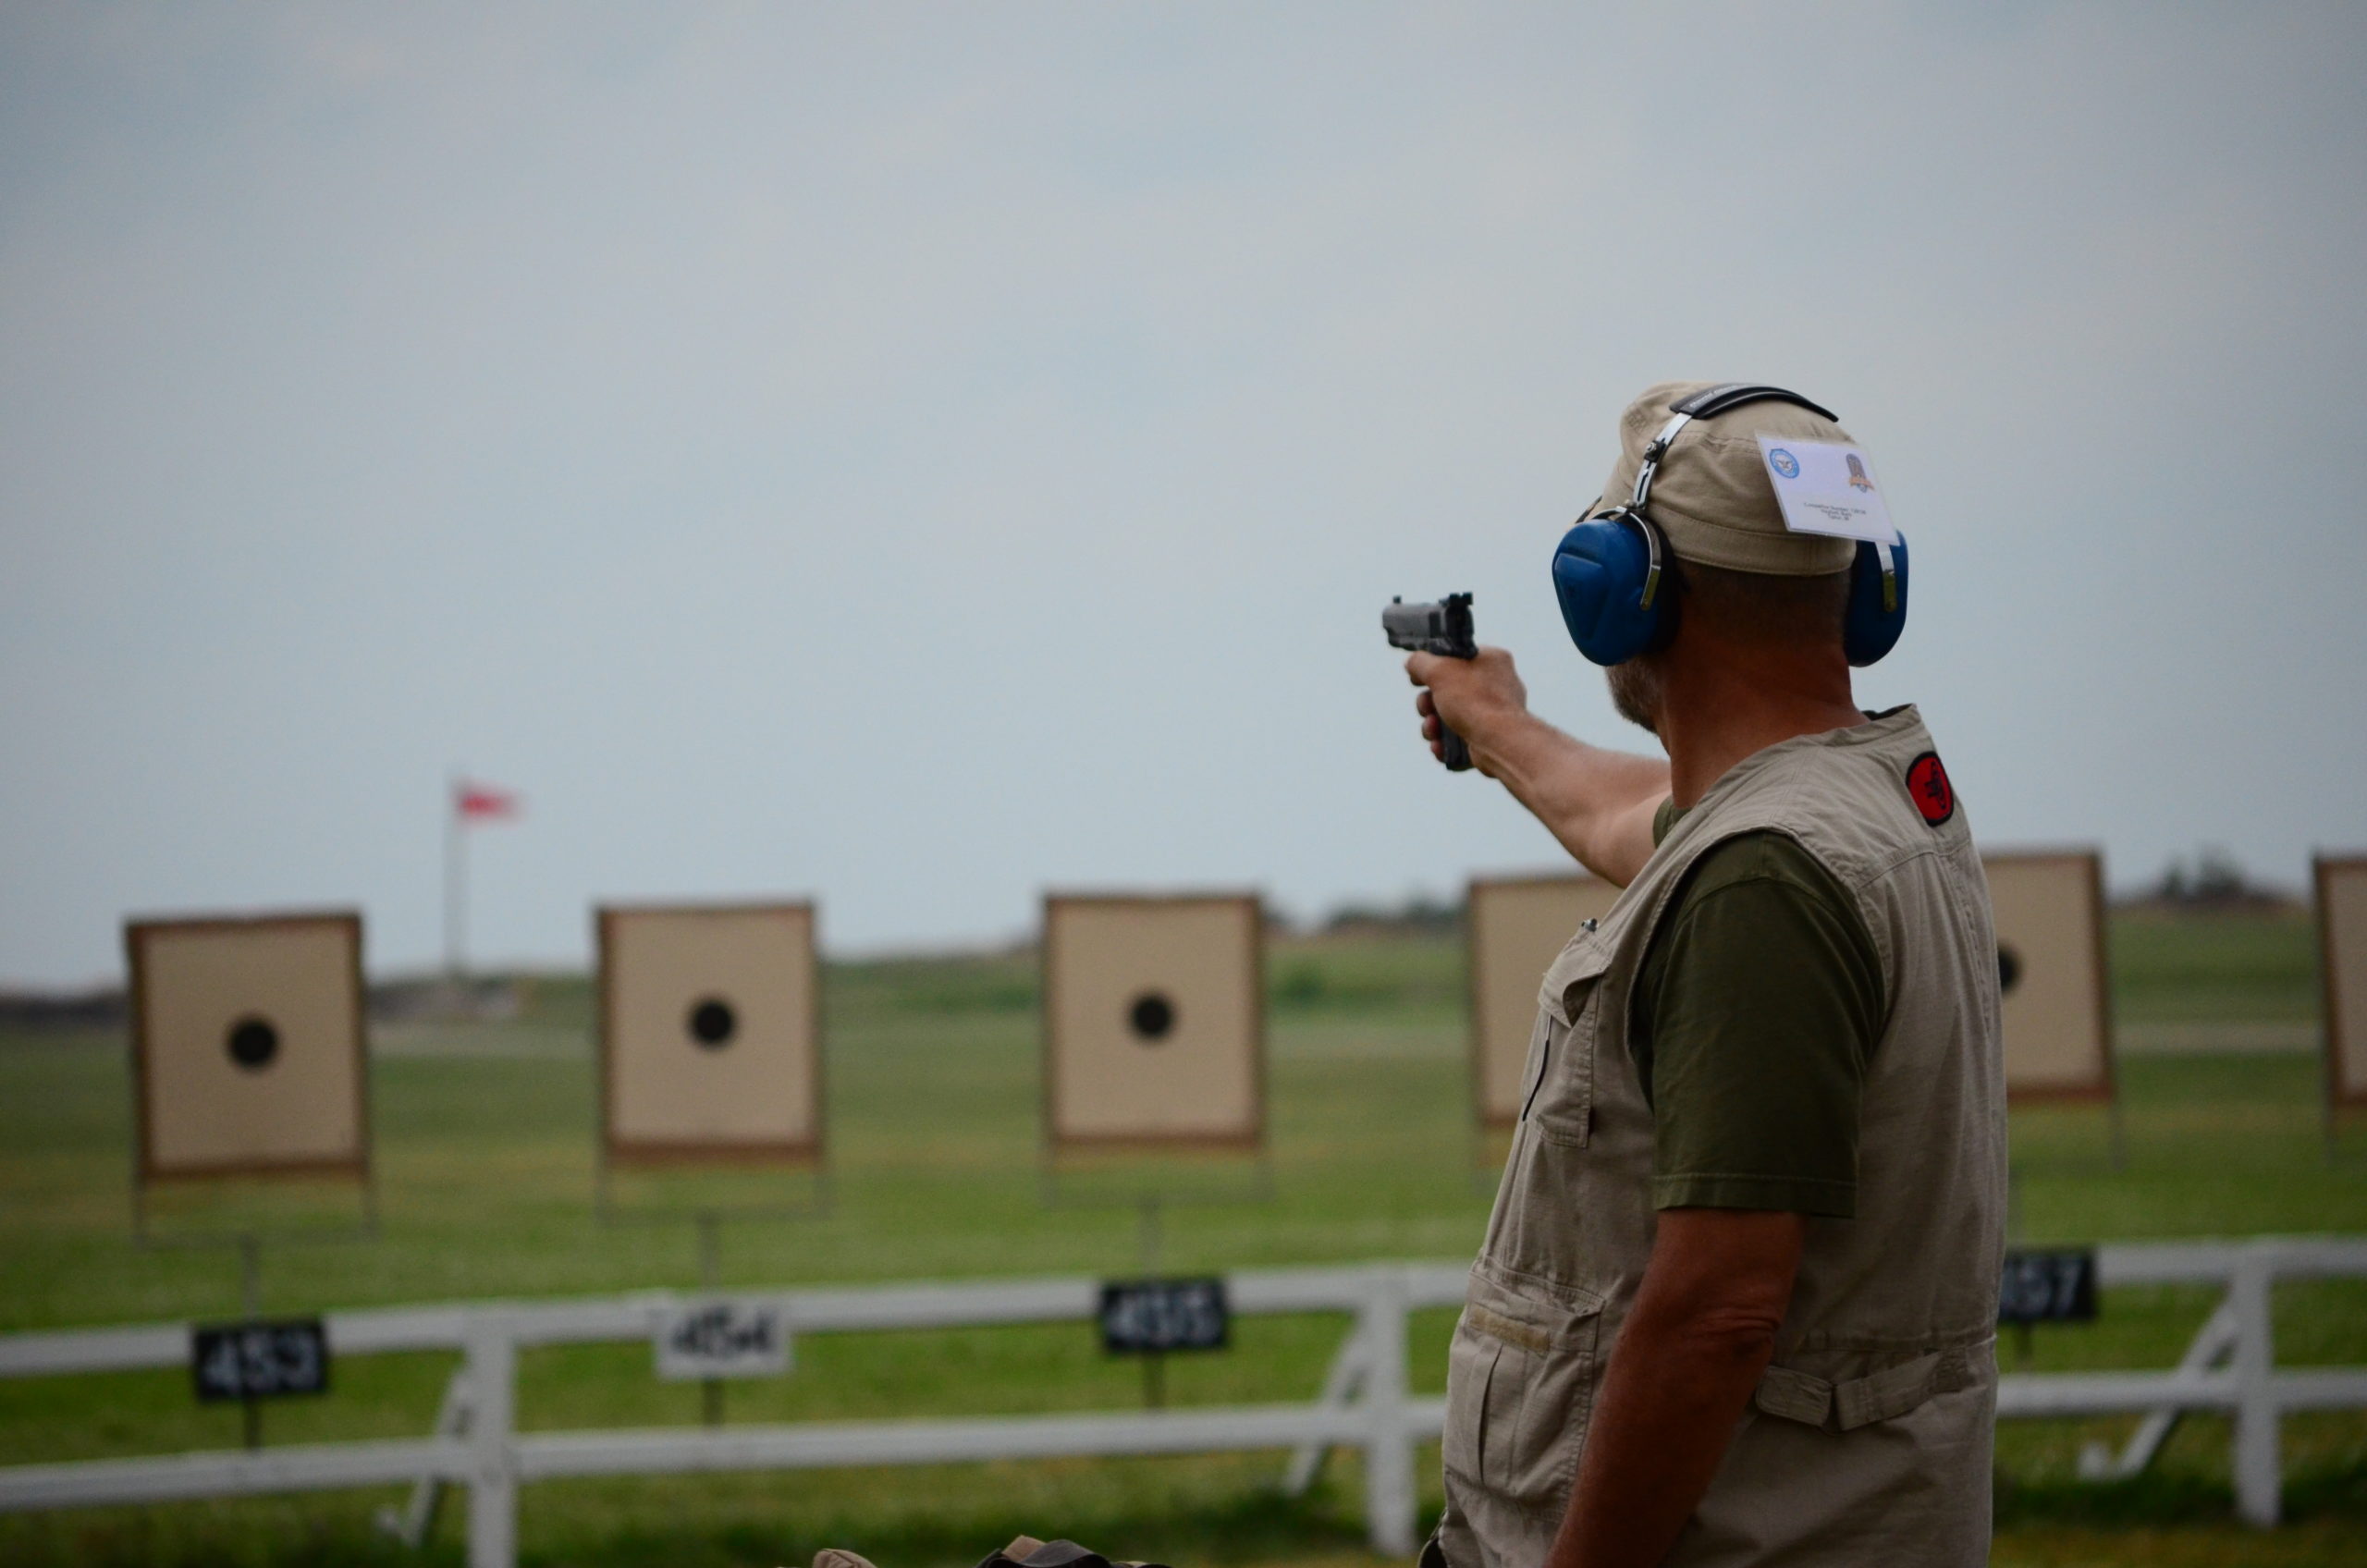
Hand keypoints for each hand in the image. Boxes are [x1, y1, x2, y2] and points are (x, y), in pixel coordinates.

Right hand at [1406, 646, 1528, 772]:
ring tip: (1433, 731)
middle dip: (1428, 704)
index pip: (1455, 657)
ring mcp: (1493, 713)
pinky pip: (1459, 739)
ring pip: (1450, 717)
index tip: (1418, 679)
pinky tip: (1440, 746)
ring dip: (1432, 726)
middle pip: (1448, 690)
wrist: (1499, 741)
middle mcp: (1496, 684)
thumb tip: (1412, 663)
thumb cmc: (1473, 700)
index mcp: (1492, 660)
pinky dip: (1445, 743)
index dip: (1432, 668)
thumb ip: (1420, 662)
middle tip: (1426, 708)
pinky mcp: (1488, 738)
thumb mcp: (1438, 670)